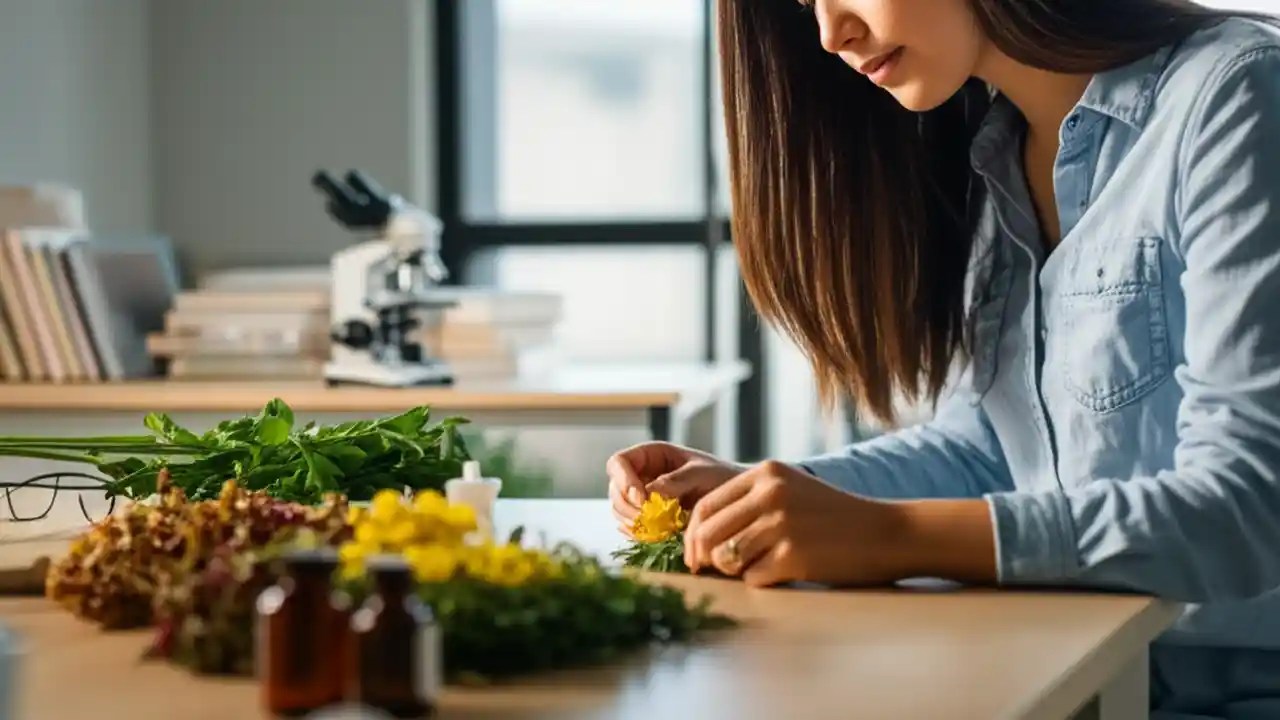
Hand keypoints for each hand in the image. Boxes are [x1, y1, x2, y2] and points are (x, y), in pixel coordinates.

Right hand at [606, 442, 743, 536]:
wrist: (737, 501)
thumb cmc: (722, 478)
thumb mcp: (703, 474)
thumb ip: (677, 480)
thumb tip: (649, 492)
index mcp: (651, 455)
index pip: (619, 462)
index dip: (623, 480)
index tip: (642, 499)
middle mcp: (641, 475)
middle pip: (615, 490)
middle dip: (627, 507)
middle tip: (649, 520)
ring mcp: (642, 499)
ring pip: (619, 511)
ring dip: (632, 522)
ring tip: (658, 529)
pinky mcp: (648, 519)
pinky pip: (632, 528)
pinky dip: (639, 534)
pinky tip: (657, 536)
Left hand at [683, 461, 996, 586]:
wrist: (886, 532)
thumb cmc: (834, 516)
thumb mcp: (791, 489)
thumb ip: (749, 502)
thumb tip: (700, 537)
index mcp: (765, 474)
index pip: (706, 505)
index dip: (692, 534)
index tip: (693, 554)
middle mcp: (770, 494)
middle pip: (708, 532)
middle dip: (700, 557)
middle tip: (704, 571)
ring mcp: (781, 524)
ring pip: (726, 556)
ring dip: (733, 569)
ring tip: (755, 566)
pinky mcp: (793, 555)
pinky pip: (753, 577)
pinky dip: (761, 580)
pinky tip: (783, 573)